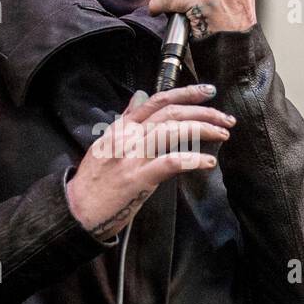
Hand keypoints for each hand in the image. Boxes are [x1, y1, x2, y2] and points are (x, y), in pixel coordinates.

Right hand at [65, 84, 235, 241]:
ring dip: (203, 130)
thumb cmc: (93, 181)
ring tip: (223, 134)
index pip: (157, 101)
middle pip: (170, 113)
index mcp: (122, 128)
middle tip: (226, 117)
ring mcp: (133, 157)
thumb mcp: (105, 142)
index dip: (185, 93)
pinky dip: (193, 159)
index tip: (208, 92)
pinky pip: (170, 163)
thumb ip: (126, 120)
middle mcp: (128, 137)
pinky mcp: (138, 179)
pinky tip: (209, 162)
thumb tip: (140, 96)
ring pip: (172, 132)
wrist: (77, 211)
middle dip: (203, 112)